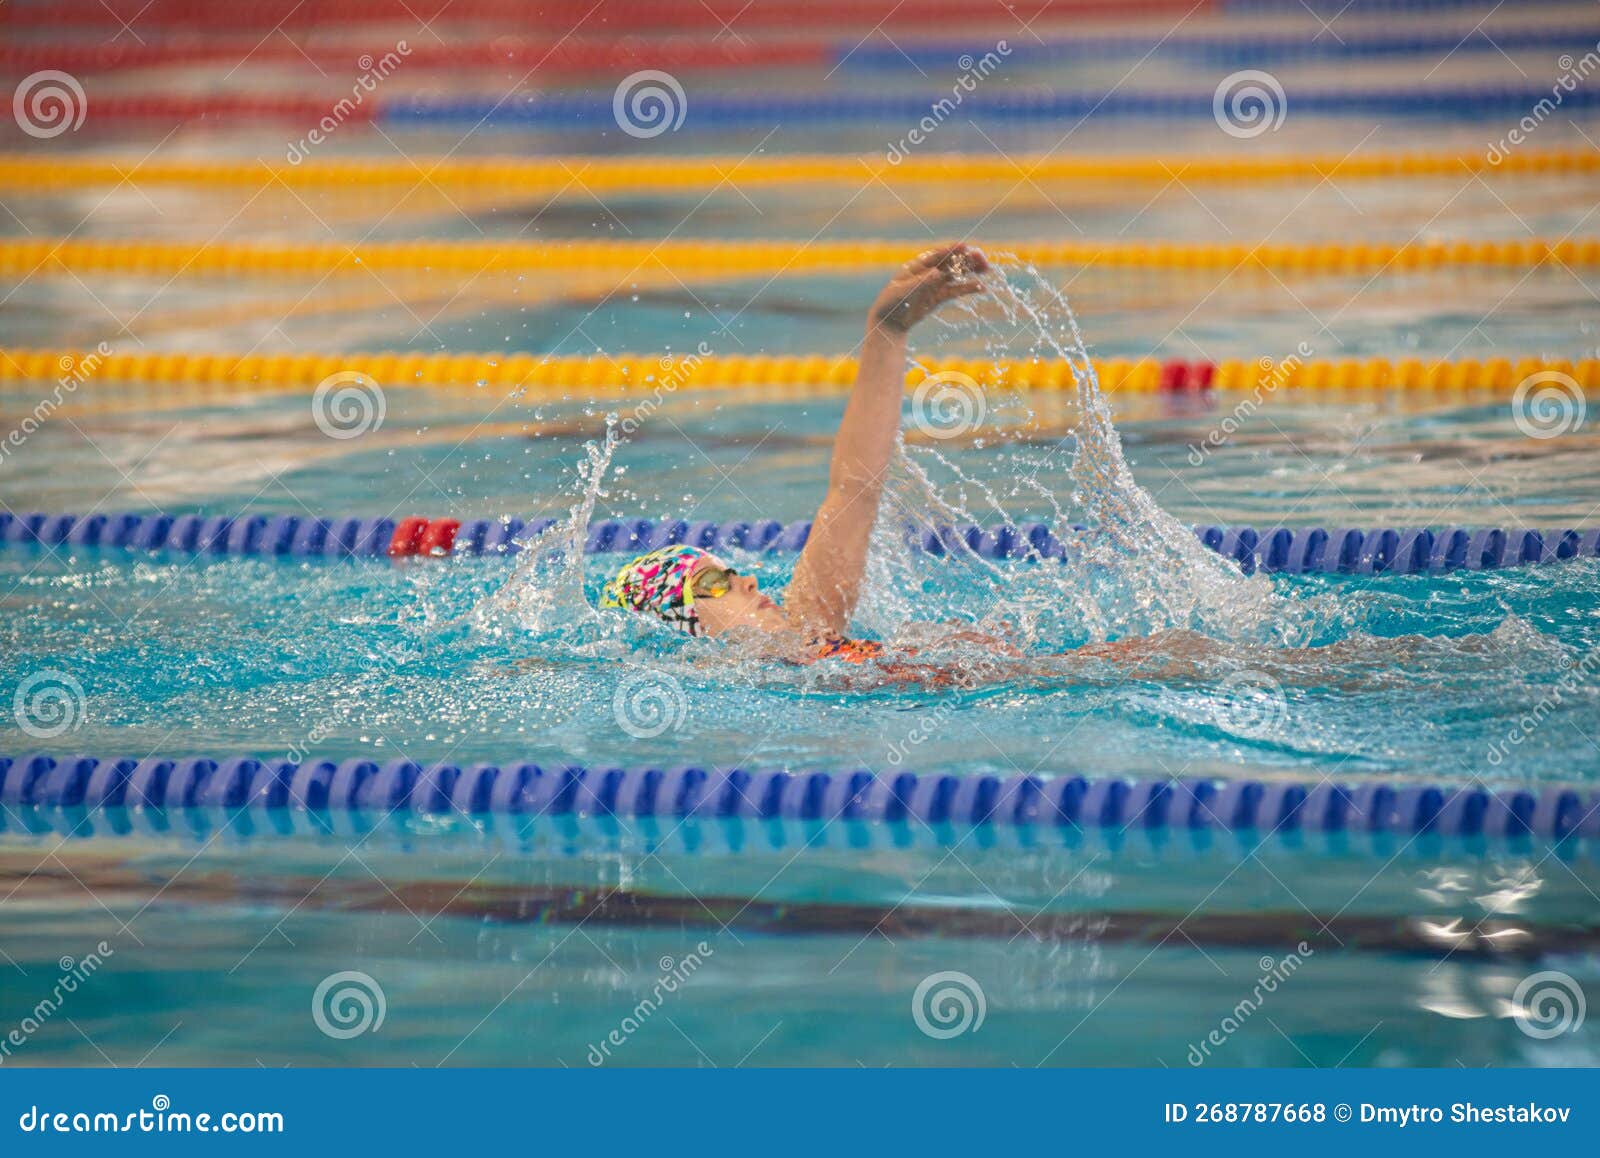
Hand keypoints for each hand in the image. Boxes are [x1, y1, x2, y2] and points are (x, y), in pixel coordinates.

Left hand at [868, 243, 988, 334]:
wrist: (889, 321)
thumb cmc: (891, 303)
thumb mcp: (903, 292)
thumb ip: (920, 282)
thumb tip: (937, 273)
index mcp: (917, 265)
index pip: (938, 254)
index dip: (952, 250)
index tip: (966, 246)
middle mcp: (928, 272)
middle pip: (951, 262)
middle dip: (967, 259)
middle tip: (982, 258)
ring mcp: (934, 284)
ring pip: (956, 274)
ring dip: (971, 270)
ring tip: (987, 269)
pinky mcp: (938, 297)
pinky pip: (956, 290)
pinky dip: (968, 288)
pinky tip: (981, 287)